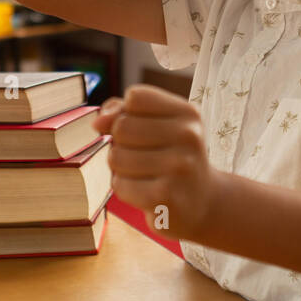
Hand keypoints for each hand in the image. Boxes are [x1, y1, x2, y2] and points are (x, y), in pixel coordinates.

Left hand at [93, 84, 219, 240]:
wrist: (203, 204)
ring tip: (146, 175)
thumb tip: (98, 122)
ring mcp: (180, 167)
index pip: (135, 97)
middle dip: (121, 144)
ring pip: (116, 156)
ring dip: (121, 169)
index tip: (144, 130)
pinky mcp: (166, 196)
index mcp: (188, 113)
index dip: (128, 113)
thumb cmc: (171, 158)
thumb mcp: (158, 126)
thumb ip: (124, 112)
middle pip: (122, 127)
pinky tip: (146, 193)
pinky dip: (125, 190)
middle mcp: (189, 136)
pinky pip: (120, 184)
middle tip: (144, 157)